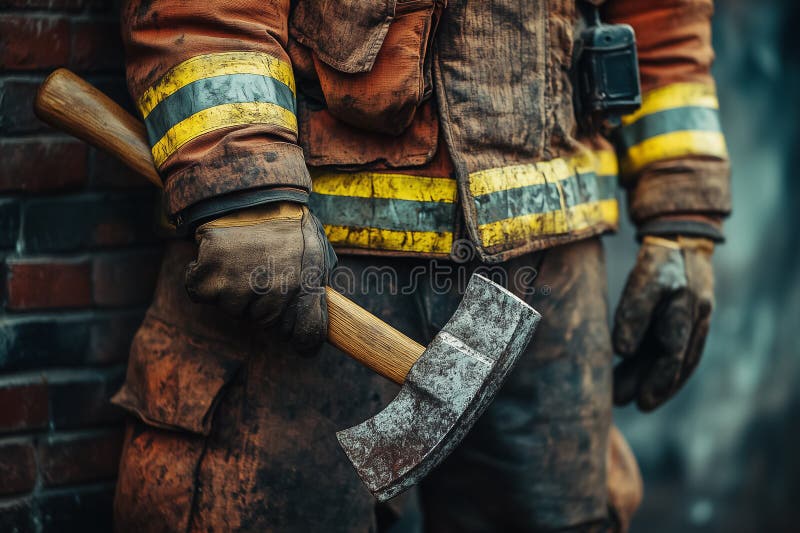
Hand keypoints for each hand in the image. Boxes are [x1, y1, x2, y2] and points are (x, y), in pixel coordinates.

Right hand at [185, 202, 335, 353]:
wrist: (247, 191)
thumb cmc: (287, 222)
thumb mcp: (318, 250)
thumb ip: (319, 284)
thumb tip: (322, 313)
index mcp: (307, 285)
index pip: (308, 336)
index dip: (305, 340)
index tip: (302, 339)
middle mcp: (275, 292)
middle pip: (270, 325)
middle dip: (269, 307)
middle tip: (266, 273)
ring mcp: (240, 289)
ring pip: (236, 310)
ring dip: (238, 291)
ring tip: (245, 259)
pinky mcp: (209, 281)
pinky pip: (205, 295)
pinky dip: (207, 281)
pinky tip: (220, 260)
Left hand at [612, 236, 714, 410]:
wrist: (680, 240)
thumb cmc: (659, 261)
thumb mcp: (643, 281)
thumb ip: (633, 315)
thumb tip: (622, 351)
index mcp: (687, 309)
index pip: (673, 353)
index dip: (658, 380)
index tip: (640, 401)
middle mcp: (696, 320)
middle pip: (676, 363)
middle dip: (653, 388)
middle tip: (626, 404)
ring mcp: (695, 321)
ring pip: (676, 360)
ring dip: (654, 381)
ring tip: (627, 398)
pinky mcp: (686, 322)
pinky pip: (676, 352)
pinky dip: (659, 368)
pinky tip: (637, 378)